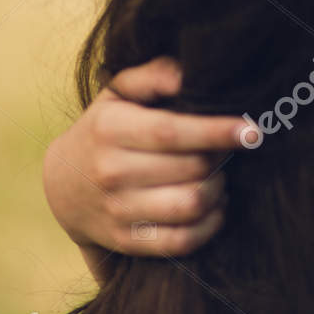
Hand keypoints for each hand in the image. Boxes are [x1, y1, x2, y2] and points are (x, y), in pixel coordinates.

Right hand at [42, 57, 252, 258]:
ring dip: (218, 190)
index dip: (216, 132)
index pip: (171, 132)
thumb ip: (153, 76)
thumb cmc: (106, 129)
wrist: (61, 186)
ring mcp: (117, 210)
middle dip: (221, 159)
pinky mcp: (126, 240)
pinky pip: (183, 240)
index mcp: (110, 129)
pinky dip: (210, 225)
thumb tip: (188, 73)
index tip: (252, 131)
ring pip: (190, 205)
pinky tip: (214, 206)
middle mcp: (110, 171)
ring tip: (219, 176)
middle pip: (190, 168)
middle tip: (229, 150)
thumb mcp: (119, 94)